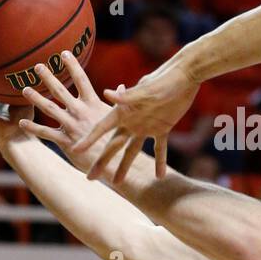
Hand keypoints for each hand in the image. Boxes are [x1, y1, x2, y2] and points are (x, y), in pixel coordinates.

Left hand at [18, 50, 112, 173]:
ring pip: (50, 108)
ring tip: (25, 89)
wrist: (114, 160)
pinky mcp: (66, 141)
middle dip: (48, 77)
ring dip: (36, 98)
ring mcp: (72, 126)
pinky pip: (46, 133)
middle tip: (37, 66)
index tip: (64, 53)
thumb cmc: (119, 138)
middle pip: (61, 91)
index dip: (72, 65)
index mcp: (93, 104)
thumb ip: (118, 99)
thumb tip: (122, 86)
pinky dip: (33, 127)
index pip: (81, 79)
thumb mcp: (120, 116)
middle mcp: (80, 112)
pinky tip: (21, 122)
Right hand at [71, 55, 199, 182]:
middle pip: (113, 145)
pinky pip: (159, 149)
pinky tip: (159, 176)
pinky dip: (160, 161)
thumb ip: (129, 97)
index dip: (89, 140)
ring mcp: (145, 126)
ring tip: (118, 183)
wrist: (184, 76)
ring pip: (132, 151)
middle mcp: (131, 121)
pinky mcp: (162, 128)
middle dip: (102, 161)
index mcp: (123, 111)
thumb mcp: (146, 90)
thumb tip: (106, 93)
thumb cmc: (164, 79)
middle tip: (90, 178)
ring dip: (125, 166)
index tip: (75, 151)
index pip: (102, 128)